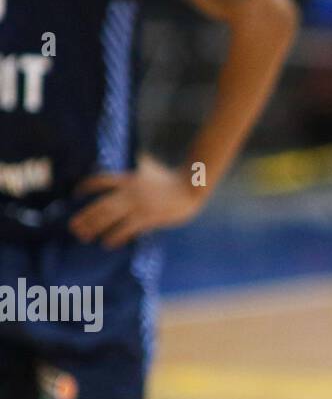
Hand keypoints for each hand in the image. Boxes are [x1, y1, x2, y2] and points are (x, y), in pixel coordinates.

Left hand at [69, 155, 206, 248]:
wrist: (191, 187)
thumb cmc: (171, 178)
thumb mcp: (151, 167)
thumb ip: (138, 163)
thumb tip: (132, 156)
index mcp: (129, 178)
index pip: (101, 180)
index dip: (86, 186)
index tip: (75, 193)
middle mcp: (130, 191)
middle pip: (101, 204)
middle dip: (85, 216)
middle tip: (73, 227)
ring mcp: (139, 204)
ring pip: (110, 218)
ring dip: (95, 228)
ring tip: (84, 236)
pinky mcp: (148, 216)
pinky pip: (126, 228)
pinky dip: (115, 236)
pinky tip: (108, 243)